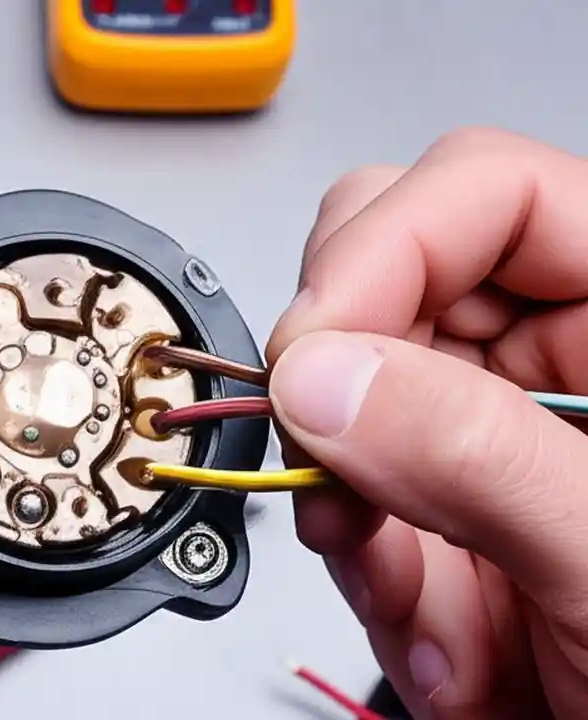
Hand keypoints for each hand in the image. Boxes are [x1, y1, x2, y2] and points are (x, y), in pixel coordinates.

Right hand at [266, 128, 587, 718]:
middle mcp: (564, 365)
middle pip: (393, 275)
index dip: (384, 249)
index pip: (489, 195)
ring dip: (351, 508)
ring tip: (418, 598)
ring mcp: (496, 438)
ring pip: (343, 400)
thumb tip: (326, 376)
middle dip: (340, 381)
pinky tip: (442, 637)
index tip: (311, 352)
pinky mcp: (447, 512)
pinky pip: (347, 500)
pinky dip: (365, 574)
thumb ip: (482, 461)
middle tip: (334, 458)